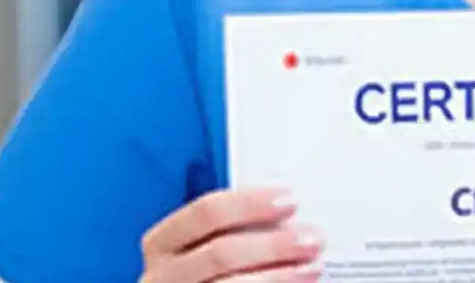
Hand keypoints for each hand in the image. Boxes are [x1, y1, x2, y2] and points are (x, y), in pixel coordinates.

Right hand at [139, 187, 323, 281]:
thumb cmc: (212, 268)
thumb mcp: (210, 244)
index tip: (290, 201)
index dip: (249, 204)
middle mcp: (162, 275)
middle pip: (220, 253)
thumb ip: (238, 228)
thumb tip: (290, 215)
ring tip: (312, 268)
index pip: (204, 213)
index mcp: (163, 242)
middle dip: (272, 245)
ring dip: (277, 276)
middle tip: (312, 239)